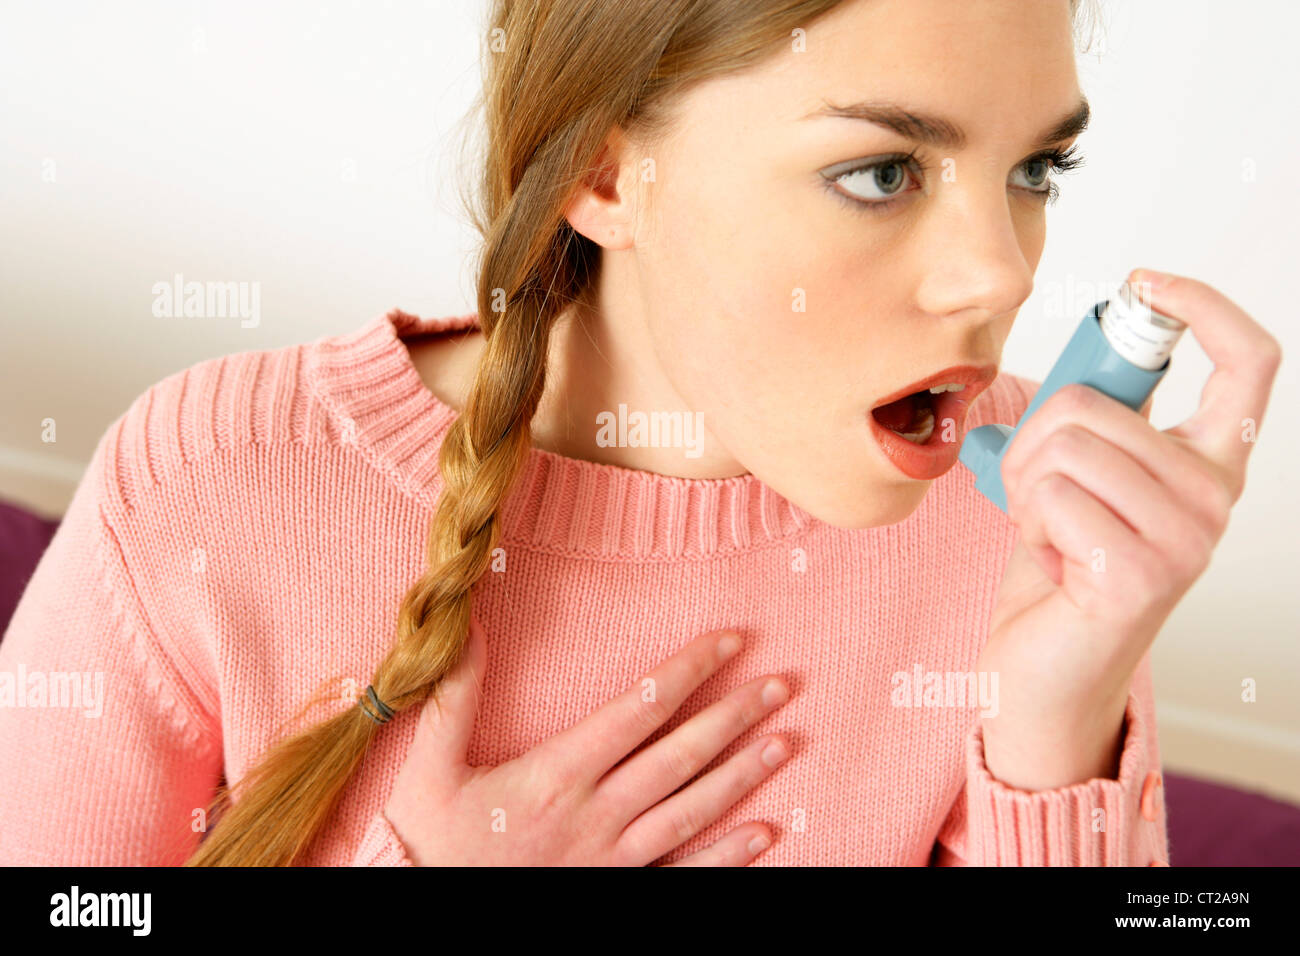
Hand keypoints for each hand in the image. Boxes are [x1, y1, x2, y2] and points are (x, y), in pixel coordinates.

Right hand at [383, 619, 792, 864]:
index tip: (731, 640)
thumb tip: (469, 624)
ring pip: (691, 811)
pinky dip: (727, 857)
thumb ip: (454, 697)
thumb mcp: (429, 768)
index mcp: (556, 773)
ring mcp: (611, 859)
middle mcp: (594, 814)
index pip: (640, 709)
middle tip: (783, 684)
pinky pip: (682, 874)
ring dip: (742, 776)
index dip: (690, 671)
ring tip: (784, 743)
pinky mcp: (617, 893)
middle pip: (680, 756)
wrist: (423, 908)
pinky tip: (765, 835)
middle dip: (735, 716)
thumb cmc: (428, 843)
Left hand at [978, 268, 1281, 790]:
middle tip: (1036, 491)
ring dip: (1027, 486)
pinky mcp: (1140, 576)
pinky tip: (1050, 564)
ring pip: (1065, 446)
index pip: (1250, 363)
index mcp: (1208, 465)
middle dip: (1032, 438)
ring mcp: (1186, 540)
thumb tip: (1110, 343)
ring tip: (1048, 530)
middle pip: (1092, 402)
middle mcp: (1213, 500)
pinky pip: (1054, 498)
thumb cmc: (1060, 567)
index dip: (1204, 305)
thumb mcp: (1086, 476)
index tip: (1147, 282)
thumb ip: (1106, 419)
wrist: (1040, 668)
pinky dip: (1028, 525)